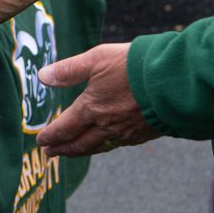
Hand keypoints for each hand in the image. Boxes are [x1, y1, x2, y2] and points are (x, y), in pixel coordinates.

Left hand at [36, 43, 158, 156]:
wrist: (173, 80)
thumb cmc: (133, 66)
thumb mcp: (96, 59)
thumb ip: (68, 70)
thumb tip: (42, 76)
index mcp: (92, 108)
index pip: (65, 127)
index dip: (51, 135)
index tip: (40, 140)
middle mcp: (107, 125)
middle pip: (79, 143)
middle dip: (62, 149)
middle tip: (50, 153)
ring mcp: (126, 132)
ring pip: (99, 147)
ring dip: (81, 151)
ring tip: (72, 153)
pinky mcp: (144, 133)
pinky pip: (119, 145)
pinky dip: (105, 147)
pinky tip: (105, 143)